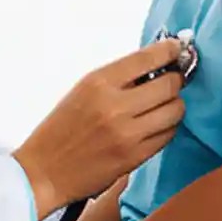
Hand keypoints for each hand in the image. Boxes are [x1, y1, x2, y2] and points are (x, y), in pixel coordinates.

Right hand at [13, 40, 185, 217]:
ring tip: (163, 106)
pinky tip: (156, 126)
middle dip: (175, 81)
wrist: (45, 171)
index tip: (176, 49)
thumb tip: (154, 65)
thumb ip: (116, 79)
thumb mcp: (81, 92)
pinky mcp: (135, 157)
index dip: (169, 50)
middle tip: (171, 82)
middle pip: (169, 85)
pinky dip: (167, 127)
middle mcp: (115, 106)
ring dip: (174, 105)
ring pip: (175, 111)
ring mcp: (128, 134)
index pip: (146, 58)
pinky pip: (168, 135)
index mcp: (98, 83)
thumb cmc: (61, 130)